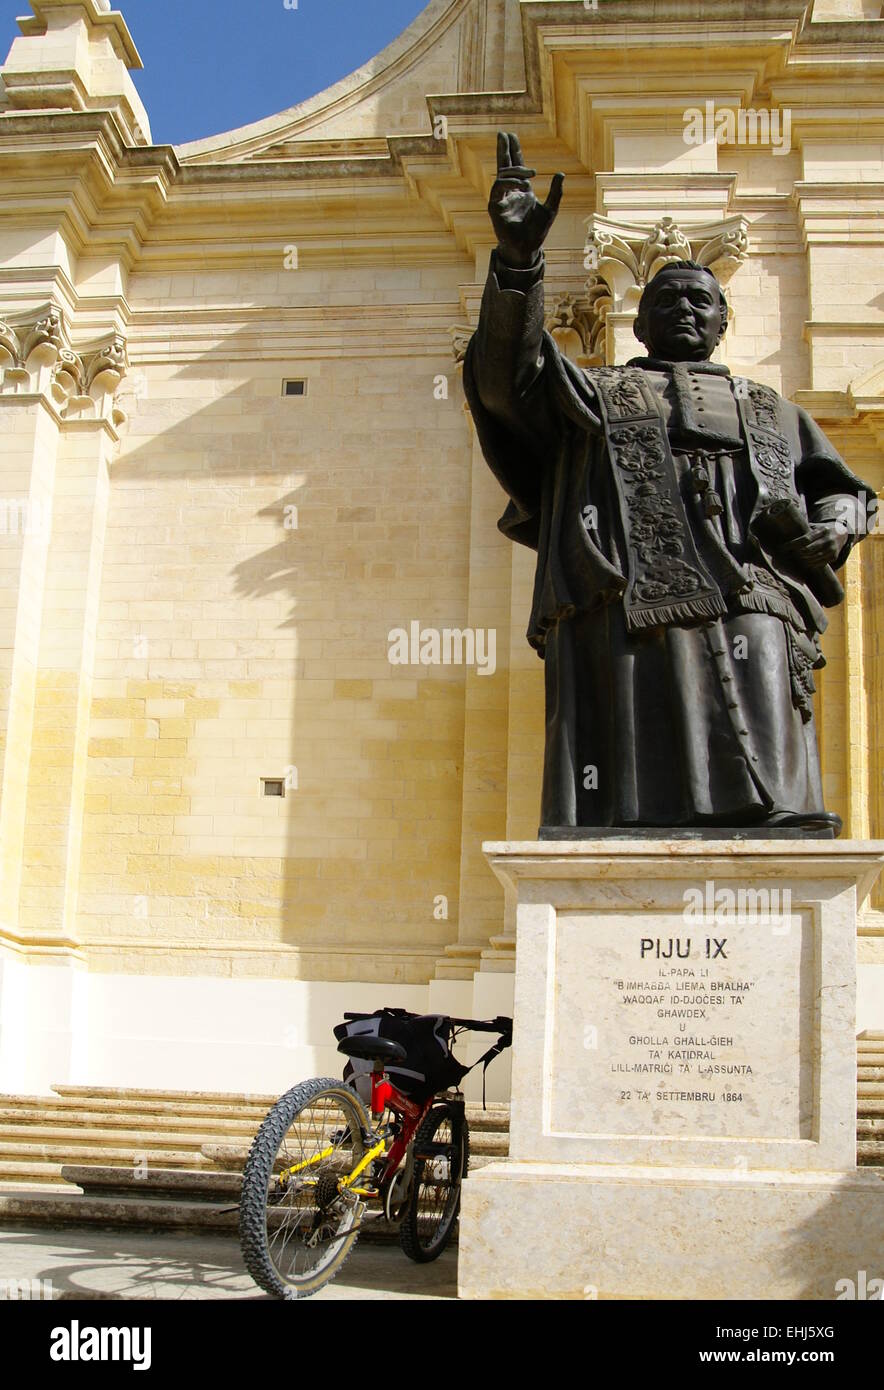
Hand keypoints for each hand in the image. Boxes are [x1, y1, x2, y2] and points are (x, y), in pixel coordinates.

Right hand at [488, 131, 563, 268]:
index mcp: (522, 191)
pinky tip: (522, 184)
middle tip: (502, 134)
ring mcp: (501, 199)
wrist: (528, 248)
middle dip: (504, 150)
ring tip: (530, 174)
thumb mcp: (552, 208)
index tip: (511, 136)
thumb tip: (560, 173)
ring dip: (515, 171)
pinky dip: (509, 183)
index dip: (514, 151)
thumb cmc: (538, 232)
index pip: (517, 167)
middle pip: (504, 166)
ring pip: (502, 176)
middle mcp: (510, 193)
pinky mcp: (495, 208)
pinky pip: (497, 188)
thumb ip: (556, 192)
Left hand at [781, 522, 843, 569]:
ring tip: (799, 557)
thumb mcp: (817, 528)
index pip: (805, 539)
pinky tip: (807, 563)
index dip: (794, 544)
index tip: (784, 547)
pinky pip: (820, 563)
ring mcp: (832, 548)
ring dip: (804, 559)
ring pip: (814, 557)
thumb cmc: (823, 531)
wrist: (842, 534)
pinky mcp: (834, 556)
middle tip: (793, 553)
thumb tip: (787, 537)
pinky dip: (812, 564)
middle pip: (809, 549)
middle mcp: (828, 539)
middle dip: (799, 552)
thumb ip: (806, 532)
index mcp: (822, 530)